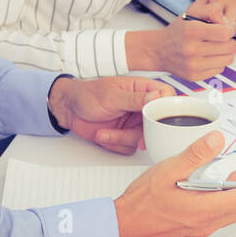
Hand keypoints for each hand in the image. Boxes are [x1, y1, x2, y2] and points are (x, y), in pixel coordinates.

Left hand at [48, 76, 174, 154]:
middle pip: (157, 123)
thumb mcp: (111, 95)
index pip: (166, 95)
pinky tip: (103, 135)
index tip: (157, 116)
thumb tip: (156, 96)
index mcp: (142, 89)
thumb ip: (135, 98)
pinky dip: (114, 144)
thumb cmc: (88, 95)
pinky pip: (129, 147)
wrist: (69, 110)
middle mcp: (141, 107)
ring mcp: (134, 123)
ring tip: (104, 133)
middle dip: (144, 132)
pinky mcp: (125, 136)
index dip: (166, 107)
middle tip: (138, 138)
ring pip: (143, 138)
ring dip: (122, 139)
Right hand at [114, 131, 235, 236]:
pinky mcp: (190, 233)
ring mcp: (198, 231)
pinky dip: (221, 204)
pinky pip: (214, 218)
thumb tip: (215, 140)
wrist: (120, 230)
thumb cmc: (139, 206)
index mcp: (204, 209)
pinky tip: (212, 193)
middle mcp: (205, 224)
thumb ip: (195, 155)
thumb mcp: (167, 170)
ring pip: (228, 214)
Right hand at [126, 2, 235, 79]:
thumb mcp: (192, 13)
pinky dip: (219, 62)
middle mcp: (192, 50)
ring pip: (227, 60)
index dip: (233, 29)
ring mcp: (193, 65)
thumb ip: (212, 11)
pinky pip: (219, 69)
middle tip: (228, 37)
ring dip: (228, 52)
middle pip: (229, 48)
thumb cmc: (177, 32)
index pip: (225, 33)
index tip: (231, 28)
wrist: (158, 50)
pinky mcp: (195, 76)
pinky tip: (211, 55)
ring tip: (219, 45)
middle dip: (233, 40)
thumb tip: (230, 23)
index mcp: (191, 32)